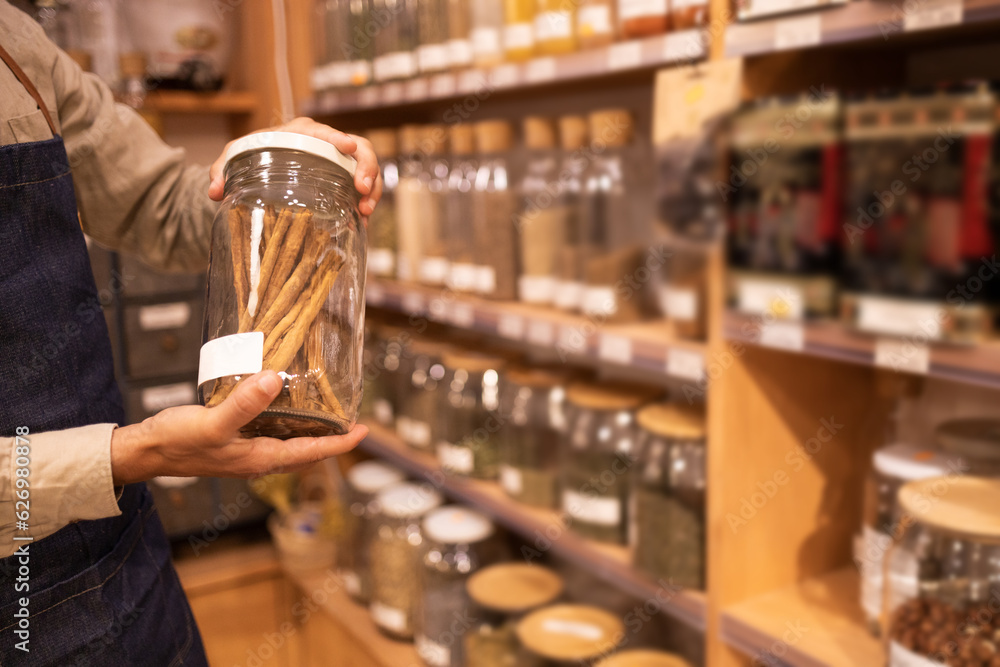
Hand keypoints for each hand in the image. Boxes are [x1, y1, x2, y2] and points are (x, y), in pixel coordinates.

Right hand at [110, 370, 367, 484]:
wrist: (146, 451)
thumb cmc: (178, 441)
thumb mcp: (213, 422)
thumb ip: (245, 403)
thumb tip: (276, 380)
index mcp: (261, 458)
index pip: (312, 453)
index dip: (340, 443)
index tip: (364, 431)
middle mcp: (258, 458)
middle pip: (306, 451)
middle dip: (330, 439)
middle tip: (351, 421)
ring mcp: (246, 451)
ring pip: (289, 443)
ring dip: (309, 431)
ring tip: (327, 412)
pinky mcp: (234, 441)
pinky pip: (270, 434)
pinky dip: (285, 423)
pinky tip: (282, 404)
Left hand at [208, 117, 382, 216]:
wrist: (260, 166)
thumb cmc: (249, 155)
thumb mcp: (233, 159)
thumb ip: (221, 170)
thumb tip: (215, 191)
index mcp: (303, 133)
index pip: (327, 132)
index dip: (340, 138)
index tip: (349, 147)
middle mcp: (326, 145)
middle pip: (360, 149)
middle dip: (366, 169)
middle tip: (362, 192)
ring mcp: (338, 164)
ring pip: (366, 170)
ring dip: (372, 190)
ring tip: (365, 212)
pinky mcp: (343, 182)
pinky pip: (362, 189)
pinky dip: (365, 204)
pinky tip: (362, 222)